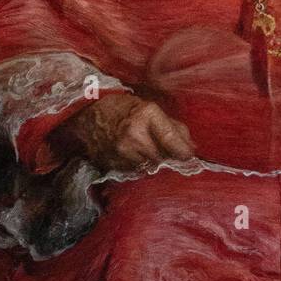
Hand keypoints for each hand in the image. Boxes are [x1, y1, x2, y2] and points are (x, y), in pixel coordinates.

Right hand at [57, 92, 194, 171]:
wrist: (88, 113)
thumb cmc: (124, 108)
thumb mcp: (151, 109)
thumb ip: (174, 128)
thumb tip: (191, 148)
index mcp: (146, 115)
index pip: (171, 139)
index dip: (183, 151)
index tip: (189, 157)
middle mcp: (134, 134)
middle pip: (162, 157)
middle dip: (167, 157)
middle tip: (165, 152)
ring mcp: (121, 151)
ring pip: (149, 167)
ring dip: (152, 163)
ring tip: (145, 151)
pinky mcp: (112, 163)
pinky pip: (134, 171)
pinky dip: (138, 166)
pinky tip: (133, 156)